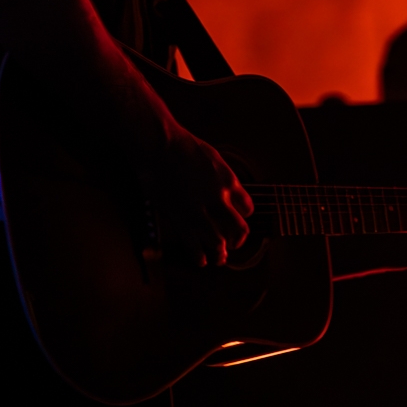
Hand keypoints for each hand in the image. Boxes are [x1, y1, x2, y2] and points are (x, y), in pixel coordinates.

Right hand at [144, 125, 253, 266]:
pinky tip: (202, 261)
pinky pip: (194, 245)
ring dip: (220, 253)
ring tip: (220, 258)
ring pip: (218, 242)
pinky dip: (199, 256)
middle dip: (237, 240)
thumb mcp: (212, 157)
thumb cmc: (182, 146)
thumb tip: (223, 189)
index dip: (244, 215)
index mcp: (229, 181)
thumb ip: (220, 176)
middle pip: (238, 229)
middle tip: (234, 244)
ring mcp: (199, 212)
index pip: (247, 208)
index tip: (238, 217)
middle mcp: (219, 199)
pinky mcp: (180, 220)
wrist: (159, 146)